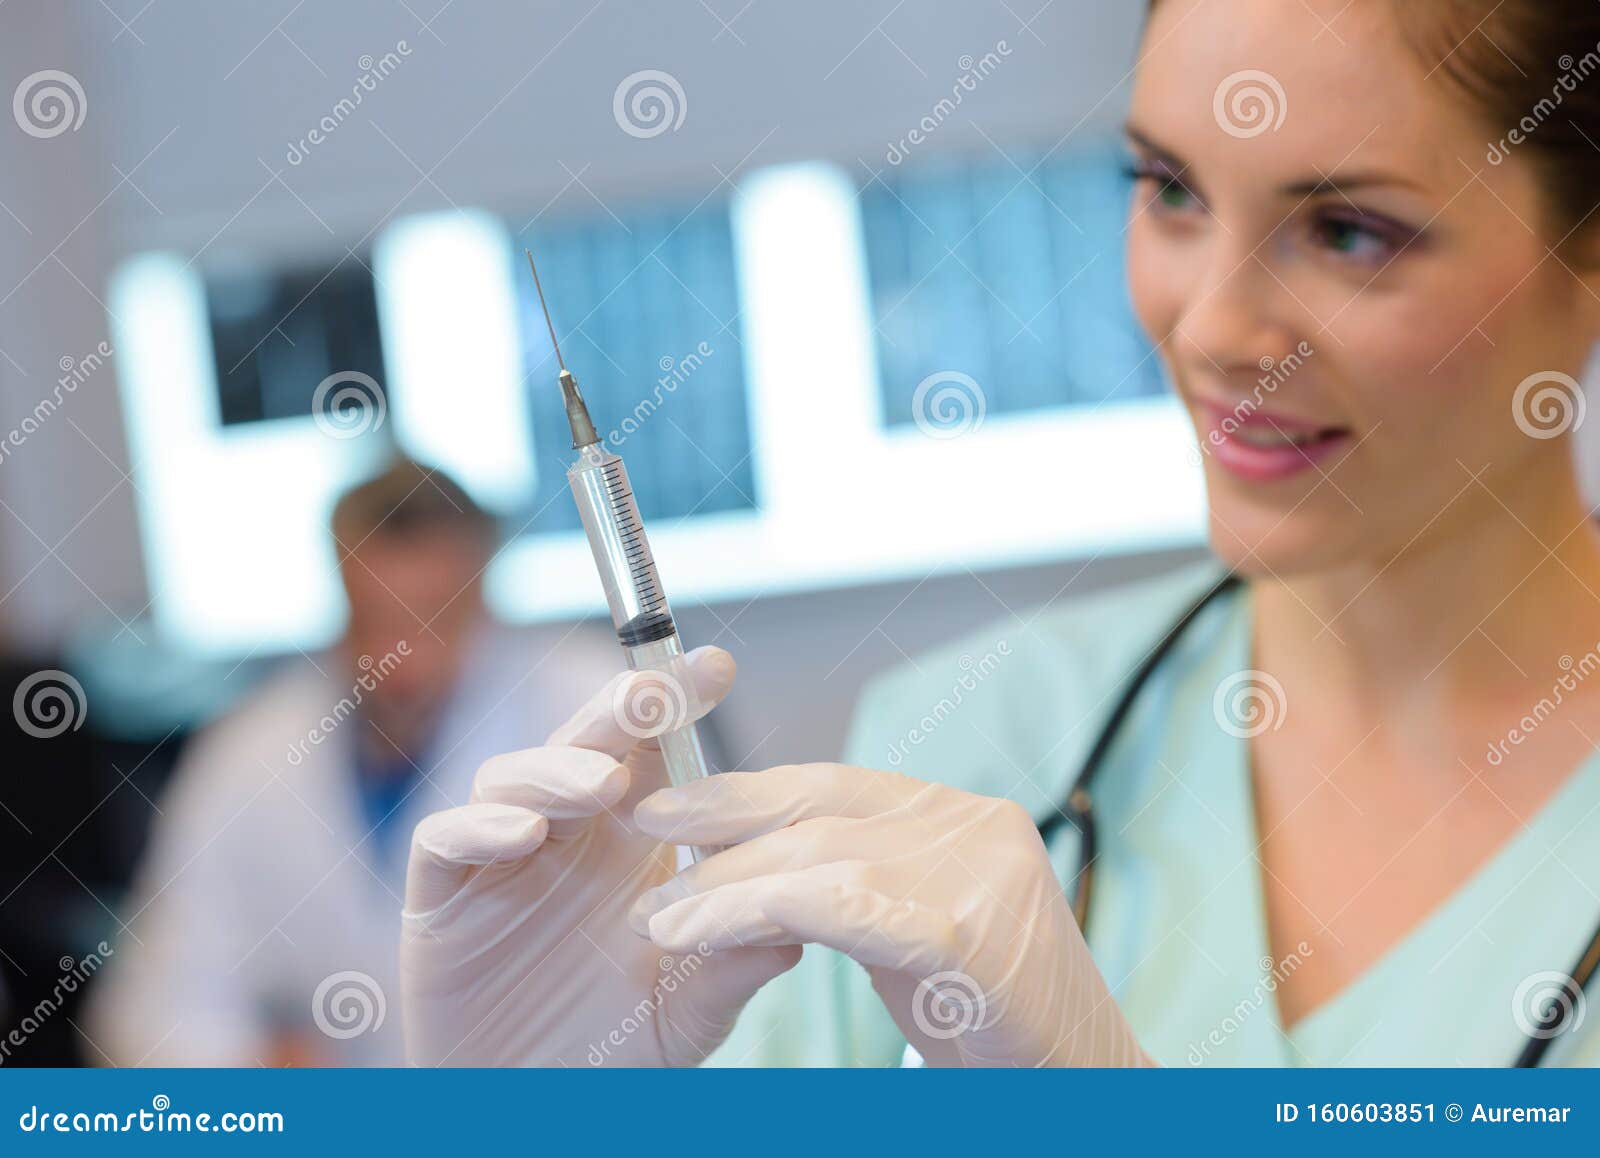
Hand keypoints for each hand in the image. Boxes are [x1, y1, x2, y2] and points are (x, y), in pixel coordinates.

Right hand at [399, 648, 799, 1065]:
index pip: (651, 757)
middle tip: (655, 688)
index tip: (716, 666)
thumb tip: (795, 923)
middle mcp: (564, 838)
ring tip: (602, 784)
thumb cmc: (613, 1052)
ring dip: (556, 771)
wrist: (530, 1113)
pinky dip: (479, 828)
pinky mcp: (437, 901)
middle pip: (583, 747)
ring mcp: (496, 863)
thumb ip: (733, 964)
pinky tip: (522, 836)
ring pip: (511, 779)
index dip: (675, 707)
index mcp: (628, 845)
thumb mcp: (690, 1010)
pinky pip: (445, 842)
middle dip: (618, 710)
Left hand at [629, 764, 1151, 1066]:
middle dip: (722, 821)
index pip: (836, 786)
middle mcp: (974, 828)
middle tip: (644, 831)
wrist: (1087, 1089)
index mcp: (962, 819)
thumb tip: (763, 867)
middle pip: (821, 809)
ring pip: (819, 858)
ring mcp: (979, 874)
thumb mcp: (918, 937)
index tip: (675, 802)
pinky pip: (839, 908)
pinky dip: (758, 915)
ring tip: (659, 917)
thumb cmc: (997, 1025)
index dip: (748, 788)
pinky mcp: (970, 933)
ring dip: (724, 887)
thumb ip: (859, 888)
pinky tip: (703, 932)